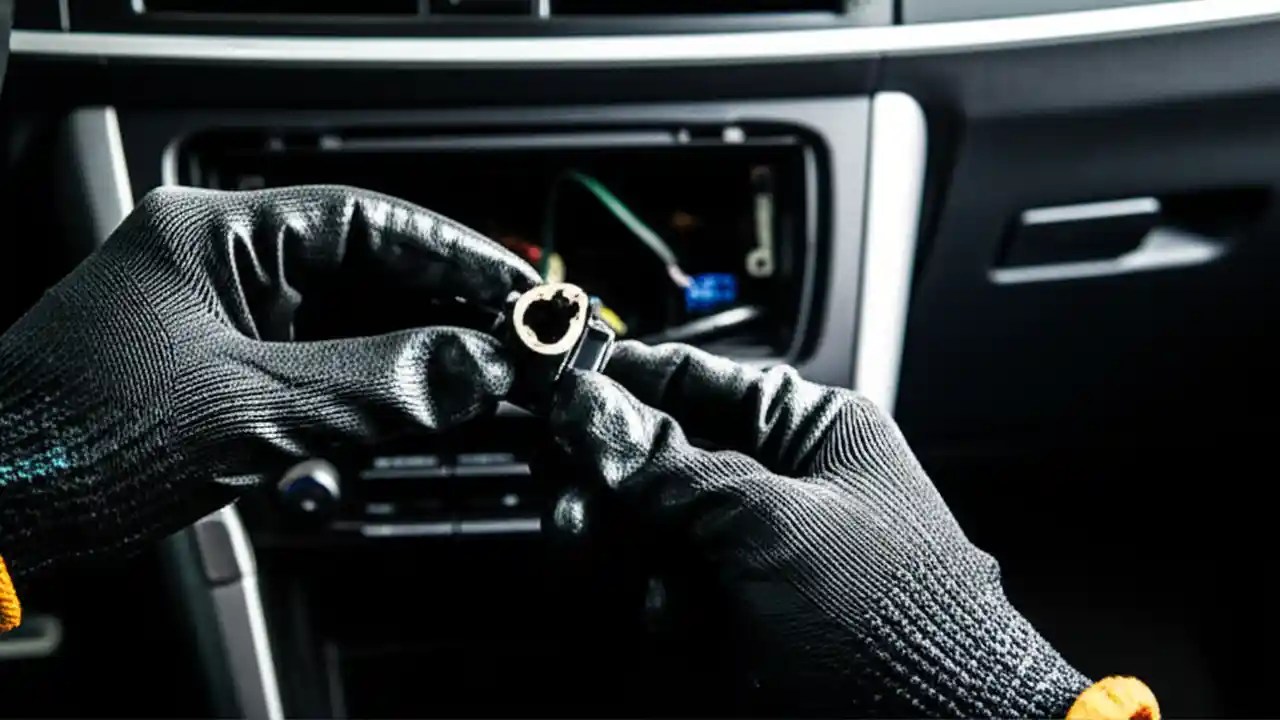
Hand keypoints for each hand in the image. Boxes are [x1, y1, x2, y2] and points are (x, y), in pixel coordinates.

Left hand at [0, 185, 539, 578]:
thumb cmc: (72, 441)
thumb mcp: (251, 409)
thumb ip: (379, 385)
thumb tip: (476, 366)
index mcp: (212, 234)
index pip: (362, 220)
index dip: (452, 255)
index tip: (517, 289)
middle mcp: (217, 267)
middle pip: (362, 277)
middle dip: (437, 318)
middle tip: (511, 351)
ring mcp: (216, 324)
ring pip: (344, 333)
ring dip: (404, 370)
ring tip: (474, 392)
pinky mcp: (216, 380)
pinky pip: (313, 379)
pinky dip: (360, 407)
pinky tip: (402, 427)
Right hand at [547, 341, 1090, 717]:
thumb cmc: (890, 616)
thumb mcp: (768, 523)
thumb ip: (670, 466)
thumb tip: (595, 411)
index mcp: (811, 432)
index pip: (700, 380)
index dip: (627, 379)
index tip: (562, 383)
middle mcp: (782, 484)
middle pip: (663, 459)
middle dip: (616, 482)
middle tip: (576, 500)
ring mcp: (759, 554)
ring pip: (654, 530)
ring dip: (628, 550)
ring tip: (625, 571)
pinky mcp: (742, 616)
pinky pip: (669, 591)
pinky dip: (659, 606)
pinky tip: (677, 624)